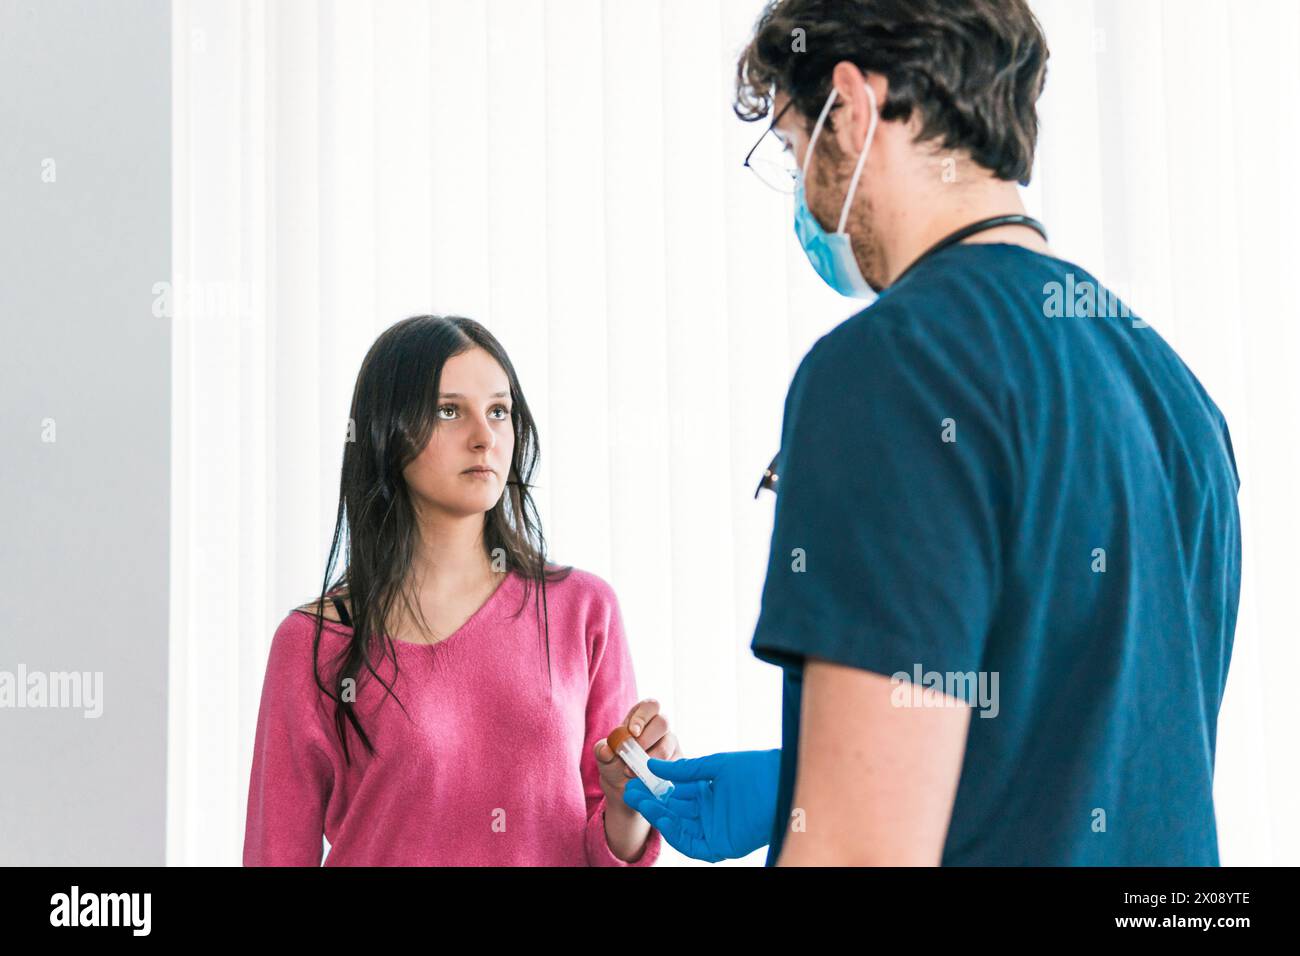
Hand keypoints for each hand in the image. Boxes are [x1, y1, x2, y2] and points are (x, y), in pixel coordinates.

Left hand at [592, 699, 681, 810]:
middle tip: (631, 755)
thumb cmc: (616, 763)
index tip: (632, 732)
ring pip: (668, 745)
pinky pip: (673, 763)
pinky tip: (645, 779)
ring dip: (649, 759)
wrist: (625, 788)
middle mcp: (660, 727)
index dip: (642, 716)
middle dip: (646, 739)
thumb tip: (606, 751)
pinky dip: (657, 772)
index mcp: (643, 717)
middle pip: (663, 722)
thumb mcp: (605, 755)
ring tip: (631, 772)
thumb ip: (602, 749)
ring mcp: (671, 743)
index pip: (650, 705)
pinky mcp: (677, 761)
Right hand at [621, 749, 780, 861]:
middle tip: (630, 790)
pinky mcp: (723, 845)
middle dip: (651, 802)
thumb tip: (655, 765)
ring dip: (660, 817)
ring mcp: (716, 830)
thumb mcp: (715, 766)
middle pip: (673, 812)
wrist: (783, 781)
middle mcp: (710, 813)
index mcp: (709, 793)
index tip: (636, 780)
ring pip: (680, 829)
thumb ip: (685, 770)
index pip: (675, 794)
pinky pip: (694, 845)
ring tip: (643, 801)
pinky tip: (665, 819)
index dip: (655, 789)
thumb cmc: (757, 770)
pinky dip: (677, 834)